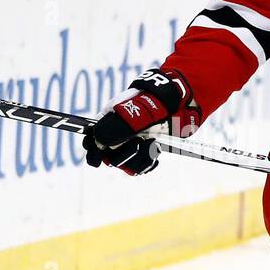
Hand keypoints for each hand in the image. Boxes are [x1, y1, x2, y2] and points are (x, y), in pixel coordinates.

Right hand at [82, 68, 199, 174]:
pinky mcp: (146, 150)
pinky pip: (140, 167)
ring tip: (151, 144)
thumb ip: (115, 128)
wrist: (177, 102)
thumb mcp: (132, 113)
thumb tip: (98, 142)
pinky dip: (148, 162)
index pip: (92, 141)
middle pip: (109, 157)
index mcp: (108, 121)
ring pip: (125, 164)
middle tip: (138, 143)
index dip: (93, 152)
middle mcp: (118, 134)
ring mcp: (132, 142)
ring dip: (138, 159)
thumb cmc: (153, 104)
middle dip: (123, 155)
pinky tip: (155, 151)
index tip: (97, 160)